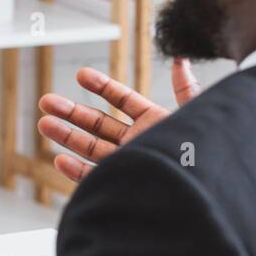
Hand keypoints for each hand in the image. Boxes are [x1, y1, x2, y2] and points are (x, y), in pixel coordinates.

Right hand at [37, 58, 201, 182]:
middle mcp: (138, 142)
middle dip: (71, 112)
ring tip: (44, 124)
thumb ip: (187, 90)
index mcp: (155, 122)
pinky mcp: (124, 186)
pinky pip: (95, 178)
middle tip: (47, 102)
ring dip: (66, 136)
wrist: (210, 196)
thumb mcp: (198, 115)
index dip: (101, 86)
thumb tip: (182, 60)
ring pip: (91, 148)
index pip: (122, 100)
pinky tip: (60, 160)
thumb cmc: (210, 154)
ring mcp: (129, 164)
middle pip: (98, 123)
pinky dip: (76, 171)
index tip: (81, 75)